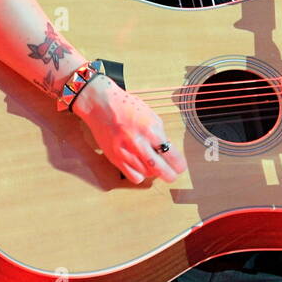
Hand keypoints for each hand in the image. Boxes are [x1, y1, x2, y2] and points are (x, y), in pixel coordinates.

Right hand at [72, 77, 188, 184]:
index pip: (171, 155)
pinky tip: (140, 167)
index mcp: (150, 129)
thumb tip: (168, 150)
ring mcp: (125, 152)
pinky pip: (133, 176)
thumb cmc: (125, 106)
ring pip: (147, 174)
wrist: (101, 104)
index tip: (180, 166)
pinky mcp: (115, 158)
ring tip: (155, 166)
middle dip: (170, 175)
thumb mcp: (150, 115)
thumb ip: (159, 134)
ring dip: (154, 173)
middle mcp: (138, 143)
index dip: (179, 164)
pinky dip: (140, 175)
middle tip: (172, 175)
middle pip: (161, 170)